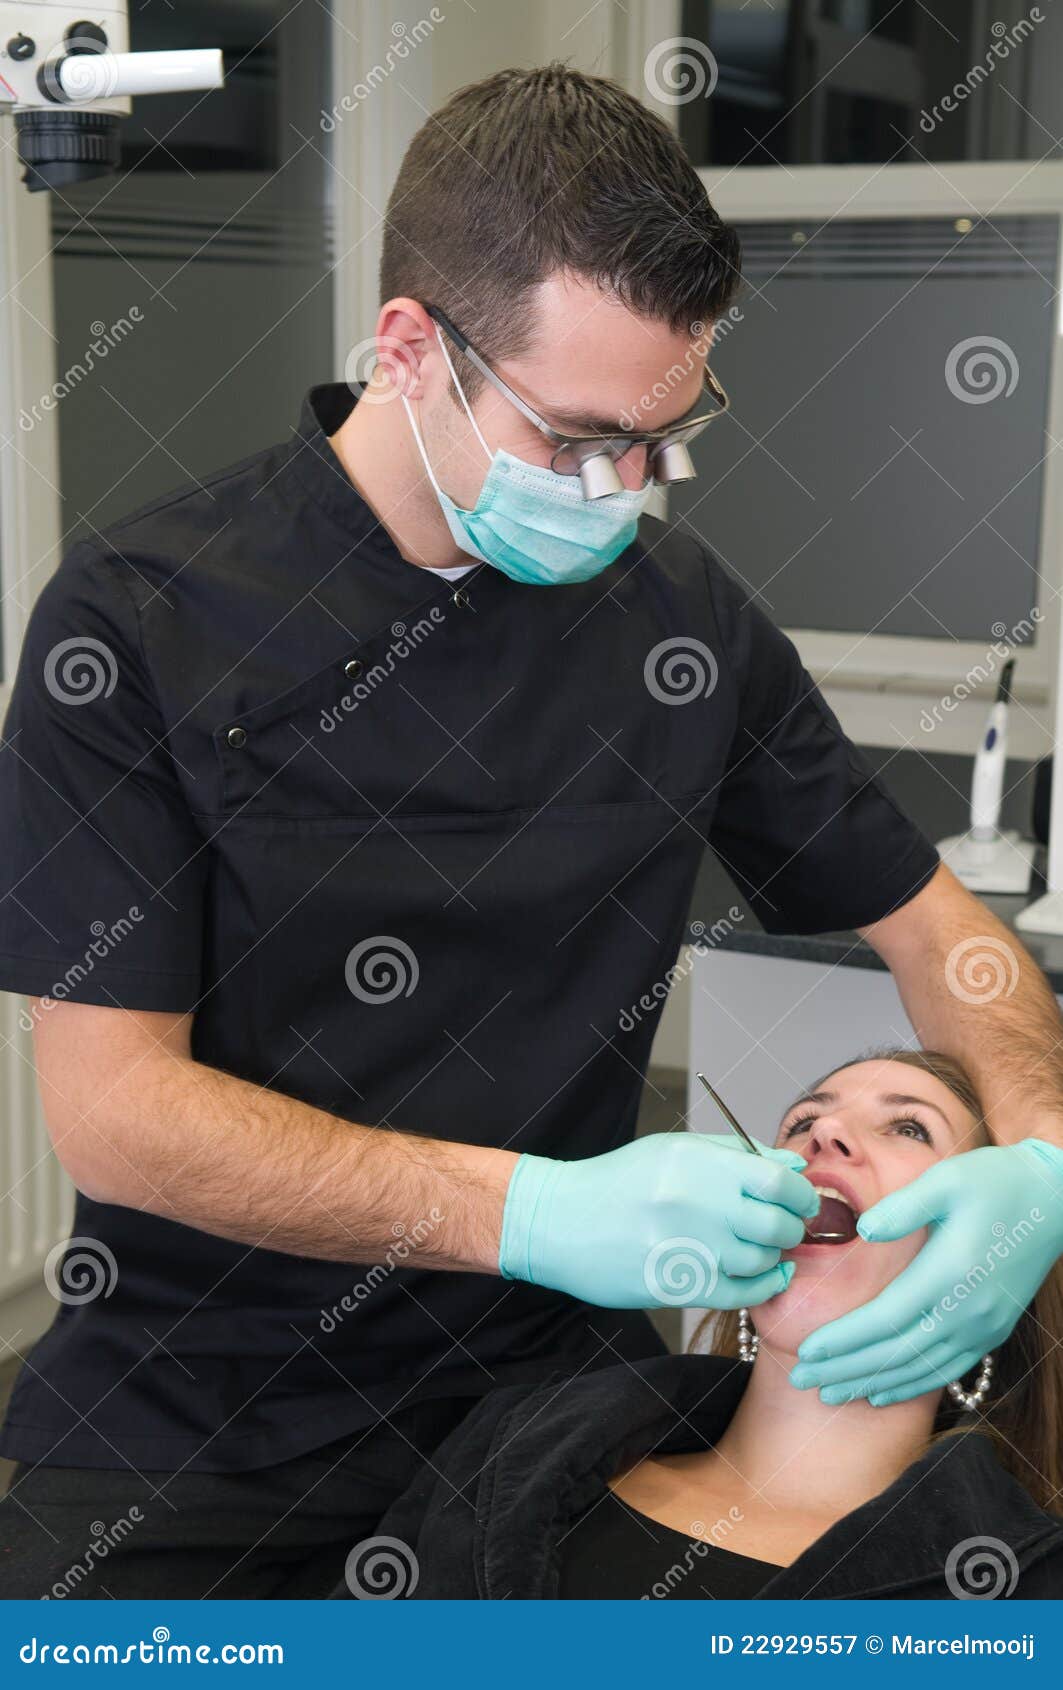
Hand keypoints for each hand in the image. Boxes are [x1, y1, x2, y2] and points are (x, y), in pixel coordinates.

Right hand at [498, 1133, 819, 1309]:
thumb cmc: (621, 1181)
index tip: (802, 1201)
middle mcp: (698, 1205)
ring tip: (764, 1248)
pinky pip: (741, 1294)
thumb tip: (795, 1168)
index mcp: (700, 1164)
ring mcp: (688, 1249)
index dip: (802, 1195)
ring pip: (761, 1261)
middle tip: (788, 1227)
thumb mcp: (675, 1150)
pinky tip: (762, 1276)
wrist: (562, 1222)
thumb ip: (738, 1154)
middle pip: (777, 1224)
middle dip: (792, 1228)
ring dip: (773, 1257)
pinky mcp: (677, 1287)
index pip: (778, 1181)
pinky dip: (761, 1287)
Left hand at [790, 1138, 1062, 1405]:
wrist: (1051, 1200)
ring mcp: (982, 1326)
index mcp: (949, 1272)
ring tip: (830, 1393)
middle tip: (801, 1380)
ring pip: (919, 1369)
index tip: (805, 1351)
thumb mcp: (945, 1179)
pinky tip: (881, 1391)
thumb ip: (902, 1206)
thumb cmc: (992, 1182)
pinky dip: (911, 1385)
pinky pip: (946, 1369)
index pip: (886, 1318)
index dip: (844, 1339)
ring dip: (872, 1383)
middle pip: (896, 1352)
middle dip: (846, 1369)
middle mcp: (967, 1310)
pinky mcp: (991, 1331)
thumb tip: (862, 1230)